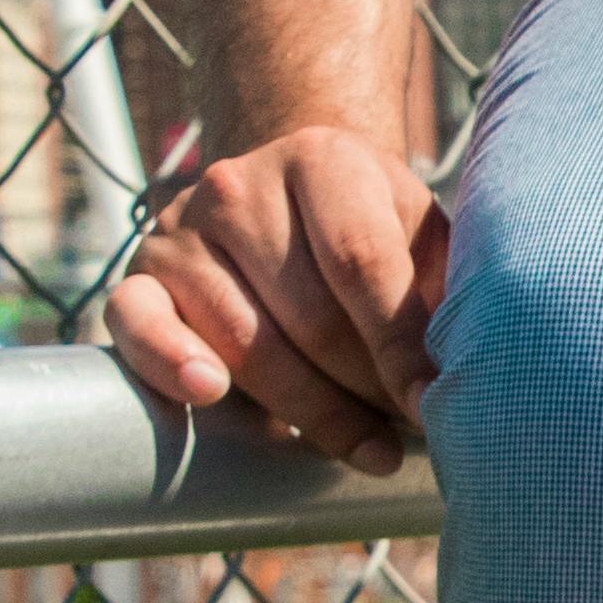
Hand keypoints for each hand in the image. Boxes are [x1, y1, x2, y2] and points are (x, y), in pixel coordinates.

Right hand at [105, 127, 447, 477]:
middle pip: (310, 317)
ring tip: (363, 444)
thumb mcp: (419, 235)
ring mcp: (180, 231)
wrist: (285, 193)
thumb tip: (465, 377)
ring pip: (245, 344)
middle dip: (366, 388)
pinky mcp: (137, 277)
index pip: (362, 264)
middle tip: (406, 433)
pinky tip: (212, 398)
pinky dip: (171, 366)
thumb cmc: (370, 230)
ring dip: (309, 410)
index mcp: (322, 158)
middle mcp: (239, 184)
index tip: (433, 406)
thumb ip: (445, 288)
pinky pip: (138, 328)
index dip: (400, 347)